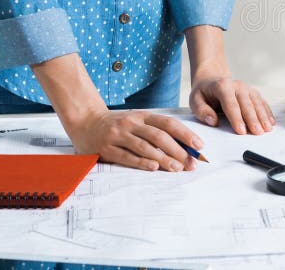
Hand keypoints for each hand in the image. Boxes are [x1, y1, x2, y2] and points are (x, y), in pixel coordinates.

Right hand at [68, 109, 204, 171]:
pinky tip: (153, 168)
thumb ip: (155, 130)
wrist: (85, 120)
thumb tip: (183, 146)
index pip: (169, 123)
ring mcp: (118, 135)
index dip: (186, 134)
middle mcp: (131, 123)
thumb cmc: (118, 124)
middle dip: (178, 150)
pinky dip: (141, 162)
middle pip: (159, 136)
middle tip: (191, 163)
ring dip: (163, 159)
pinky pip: (126, 156)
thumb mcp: (137, 120)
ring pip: (145, 147)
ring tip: (177, 168)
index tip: (199, 146)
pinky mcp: (106, 148)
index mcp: (143, 116)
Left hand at [190, 76, 274, 134]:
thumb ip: (202, 111)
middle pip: (247, 104)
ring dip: (263, 117)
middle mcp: (237, 85)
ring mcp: (247, 88)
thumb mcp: (195, 100)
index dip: (236, 118)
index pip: (231, 104)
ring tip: (267, 129)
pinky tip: (271, 122)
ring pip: (257, 103)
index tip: (241, 131)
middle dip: (253, 120)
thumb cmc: (203, 93)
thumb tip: (213, 121)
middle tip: (258, 133)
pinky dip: (267, 112)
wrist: (212, 80)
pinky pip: (262, 102)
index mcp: (222, 86)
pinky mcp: (253, 92)